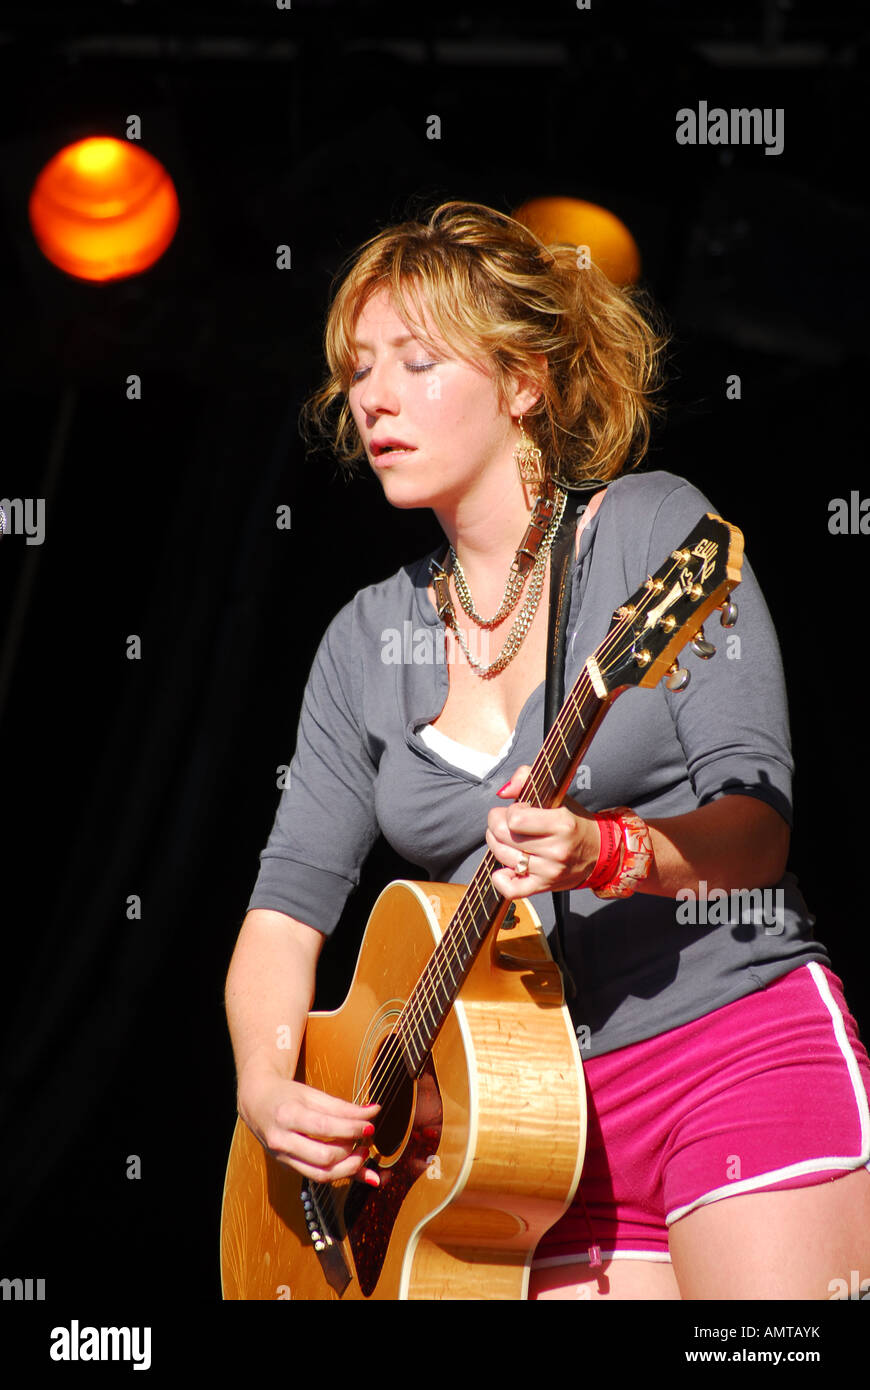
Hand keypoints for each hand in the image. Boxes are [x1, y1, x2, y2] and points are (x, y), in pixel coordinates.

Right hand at [238, 1070, 381, 1186]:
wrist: (257, 1104)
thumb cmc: (287, 1096)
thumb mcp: (312, 1094)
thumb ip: (343, 1107)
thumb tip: (374, 1112)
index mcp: (288, 1115)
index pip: (325, 1127)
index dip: (351, 1129)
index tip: (370, 1126)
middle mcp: (282, 1140)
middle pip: (324, 1156)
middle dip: (352, 1152)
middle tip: (366, 1141)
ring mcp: (283, 1157)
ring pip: (321, 1174)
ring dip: (348, 1168)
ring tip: (361, 1153)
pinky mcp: (287, 1167)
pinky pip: (316, 1177)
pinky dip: (338, 1174)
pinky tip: (353, 1166)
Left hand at [486, 764, 599, 898]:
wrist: (600, 852)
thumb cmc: (574, 822)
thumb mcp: (558, 795)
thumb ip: (527, 778)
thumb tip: (503, 791)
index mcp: (562, 824)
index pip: (514, 818)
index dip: (510, 810)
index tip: (519, 809)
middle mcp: (556, 850)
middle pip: (503, 836)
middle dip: (496, 824)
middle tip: (504, 821)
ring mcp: (549, 871)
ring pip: (503, 857)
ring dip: (497, 844)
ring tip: (507, 838)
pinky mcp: (544, 887)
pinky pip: (511, 890)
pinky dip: (501, 879)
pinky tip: (505, 868)